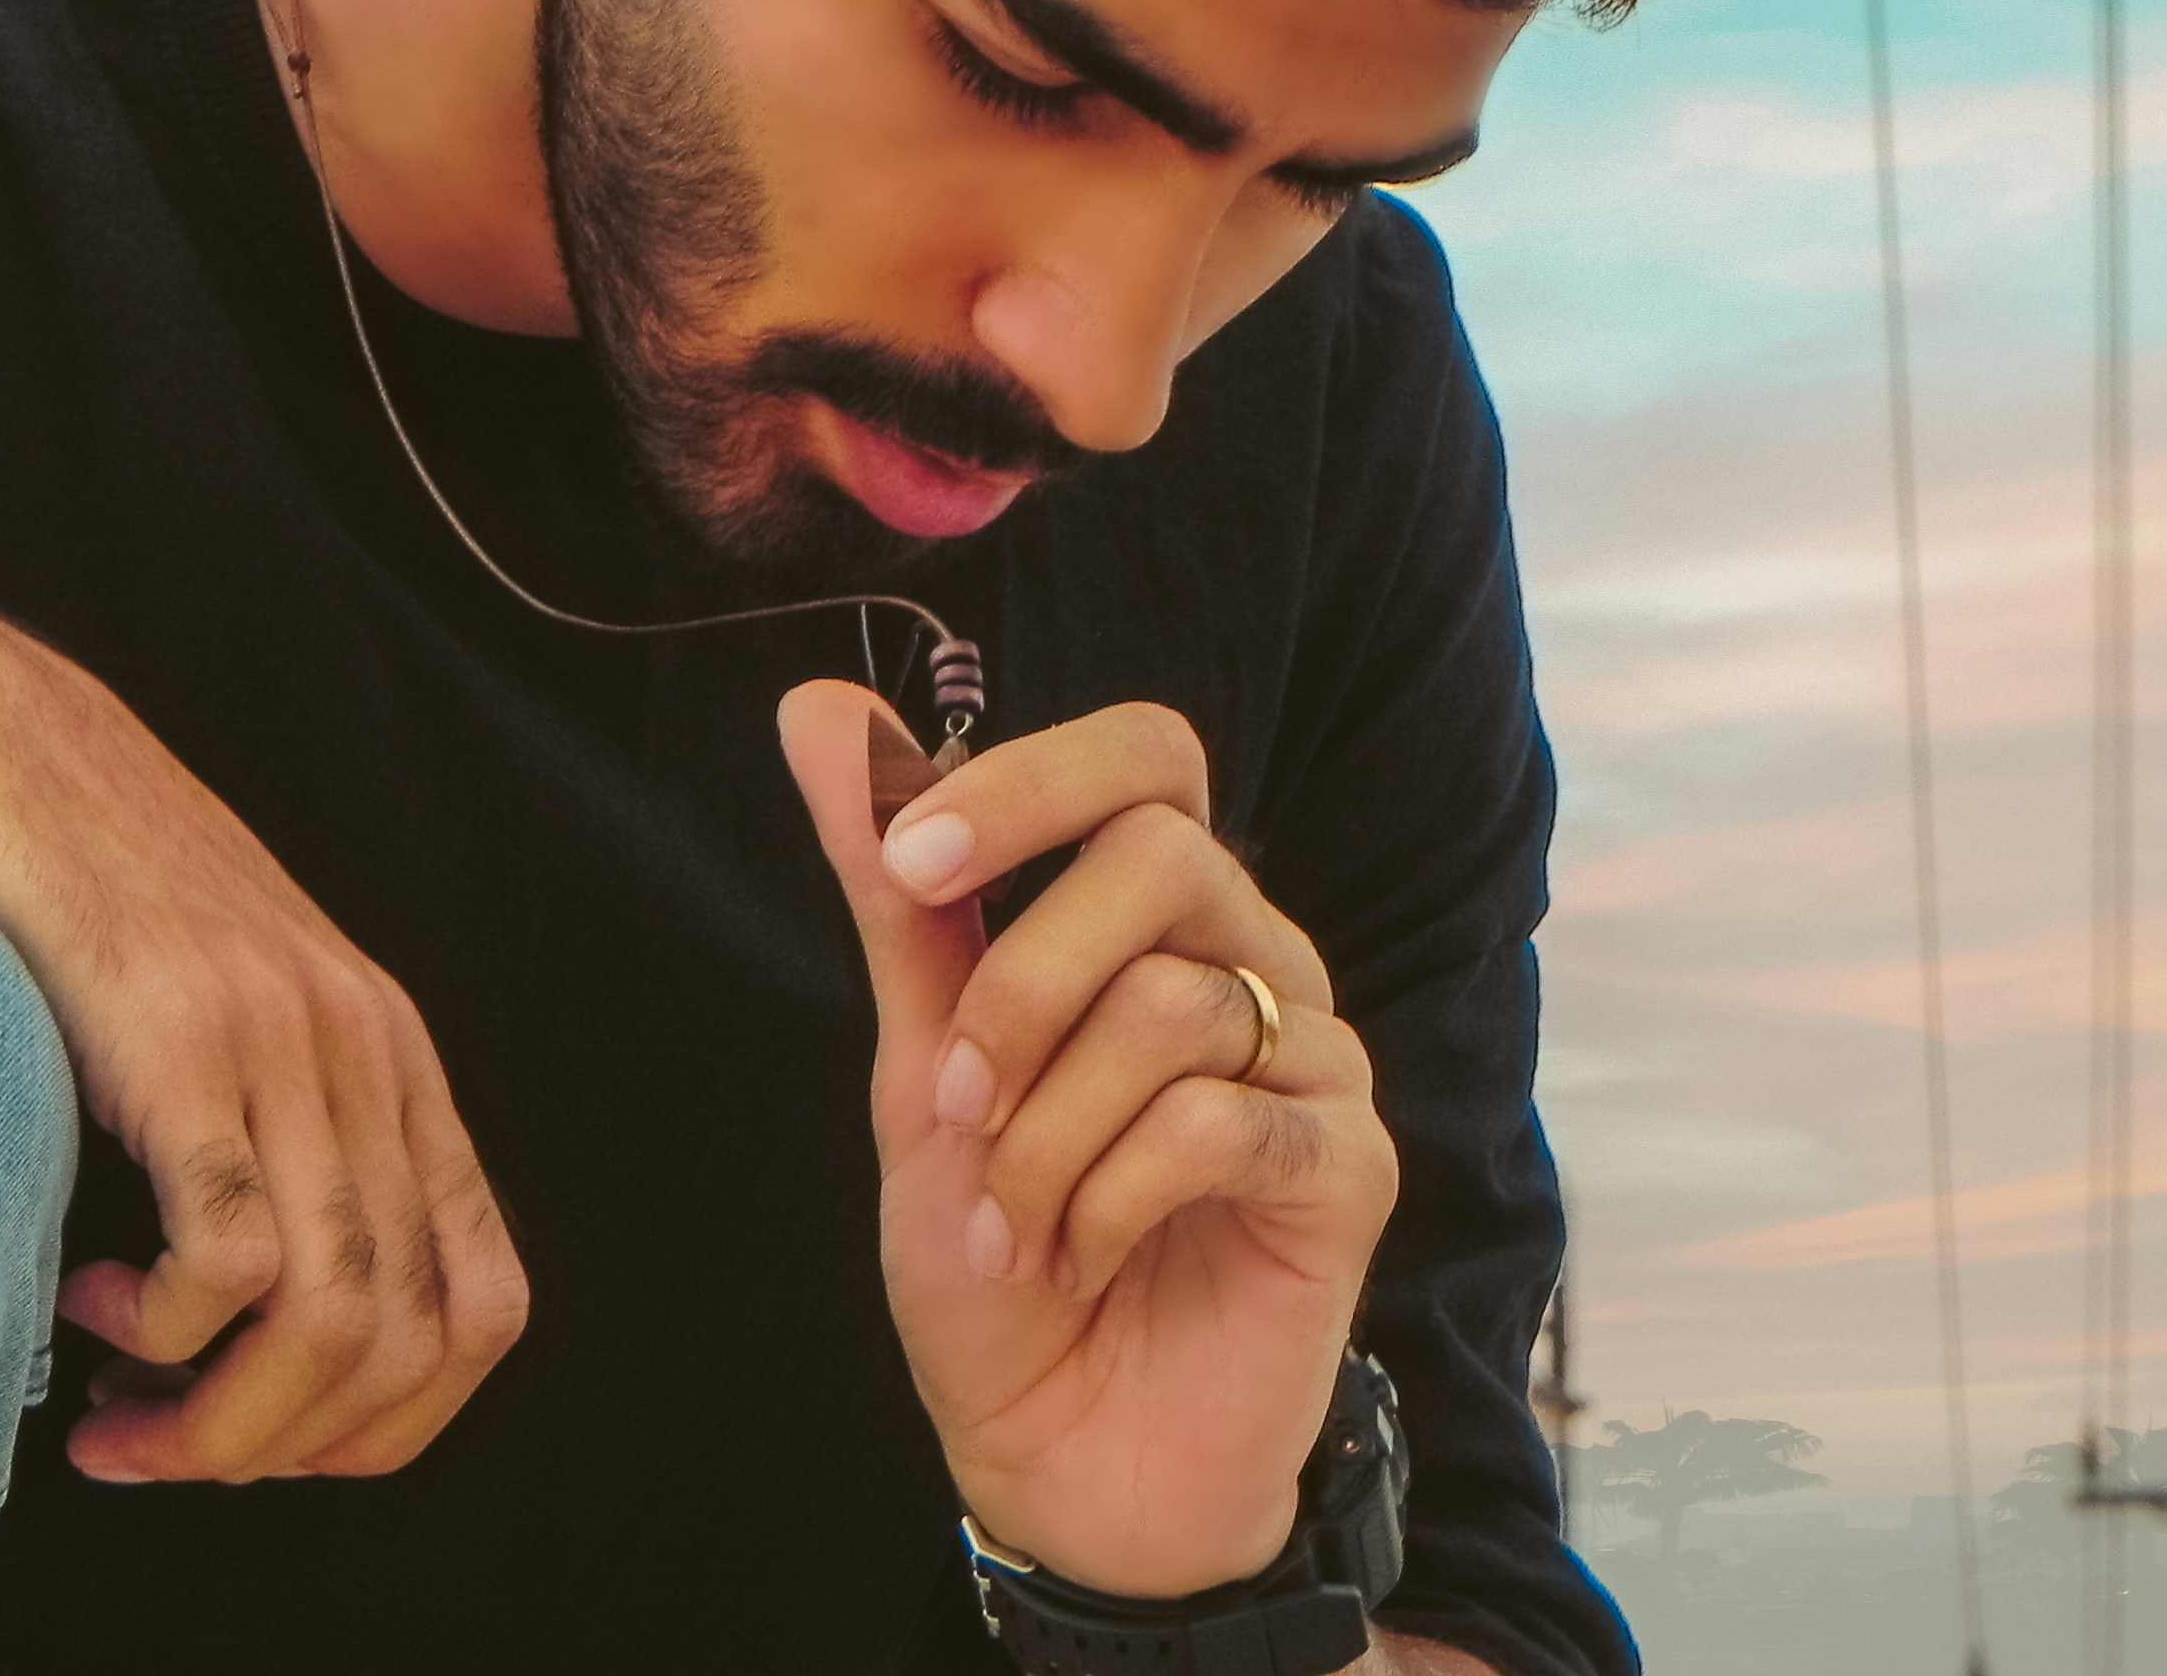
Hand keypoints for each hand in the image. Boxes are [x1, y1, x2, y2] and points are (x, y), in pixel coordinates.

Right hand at [0, 575, 528, 1482]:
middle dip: (287, 1446)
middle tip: (164, 1450)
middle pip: (413, 1339)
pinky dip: (171, 1336)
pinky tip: (92, 1309)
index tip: (269, 1444)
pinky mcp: (185, 1039)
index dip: (395, 1421)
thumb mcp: (219, 1010)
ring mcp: (283, 1038)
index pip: (486, 1303)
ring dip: (223, 1424)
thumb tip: (250, 1317)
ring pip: (337, 1321)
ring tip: (119, 1412)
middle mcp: (364, 1048)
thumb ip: (268, 1126)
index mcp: (391, 1053)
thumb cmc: (73, 890)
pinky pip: (240, 1260)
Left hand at [779, 681, 1394, 1598]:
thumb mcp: (922, 1066)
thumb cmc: (998, 1254)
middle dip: (1017, 988)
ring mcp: (1315, 1058)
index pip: (1147, 756)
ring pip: (1173, 1004)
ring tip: (1017, 1222)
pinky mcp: (1350, 1168)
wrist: (1054, 1455)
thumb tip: (815, 711)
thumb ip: (893, 896)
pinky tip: (1088, 1256)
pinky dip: (1111, 1198)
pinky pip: (1220, 1124)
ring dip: (1047, 1131)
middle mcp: (1255, 958)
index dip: (1028, 781)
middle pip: (1162, 853)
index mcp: (1160, 913)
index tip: (906, 863)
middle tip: (958, 1108)